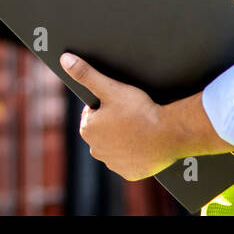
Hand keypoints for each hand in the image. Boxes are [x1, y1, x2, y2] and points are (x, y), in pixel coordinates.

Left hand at [60, 52, 179, 180]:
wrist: (168, 135)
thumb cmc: (140, 111)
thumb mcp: (111, 88)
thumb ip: (86, 74)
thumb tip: (65, 60)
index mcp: (88, 129)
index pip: (92, 113)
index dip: (107, 105)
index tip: (121, 104)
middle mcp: (95, 149)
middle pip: (103, 130)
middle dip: (113, 123)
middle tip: (132, 115)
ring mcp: (113, 163)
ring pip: (115, 146)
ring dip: (123, 138)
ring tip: (139, 128)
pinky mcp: (129, 173)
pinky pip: (129, 160)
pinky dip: (134, 153)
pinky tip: (144, 144)